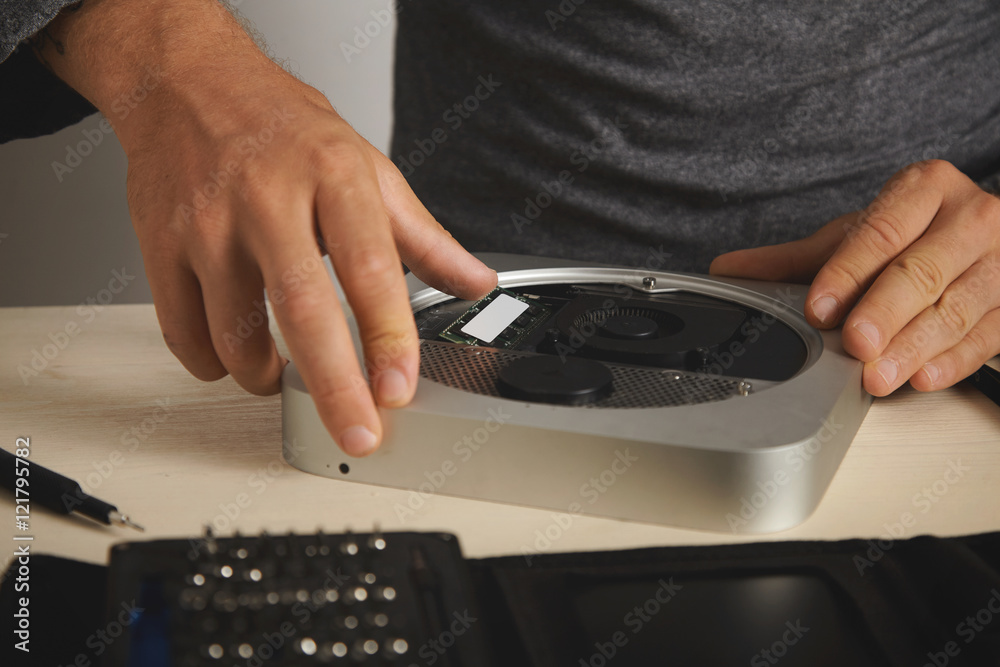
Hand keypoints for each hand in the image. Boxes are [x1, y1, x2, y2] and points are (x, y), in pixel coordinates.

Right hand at [37, 0, 496, 454]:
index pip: (370, 268)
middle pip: (302, 310)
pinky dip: (213, 364)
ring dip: (268, 377)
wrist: (188, 83)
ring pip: (235, 334)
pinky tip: (234, 354)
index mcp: (332, 176)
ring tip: (288, 376)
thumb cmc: (284, 127)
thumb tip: (478, 283)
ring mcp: (208, 223)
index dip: (388, 337)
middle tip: (359, 435)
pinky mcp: (160, 245)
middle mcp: (267, 199)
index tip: (399, 389)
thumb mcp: (368, 167)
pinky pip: (184, 334)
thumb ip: (425, 236)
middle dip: (335, 387)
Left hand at [710, 160, 999, 395]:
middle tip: (855, 342)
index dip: (846, 273)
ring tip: (879, 373)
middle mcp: (970, 218)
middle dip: (884, 312)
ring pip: (957, 307)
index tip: (817, 305)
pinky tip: (924, 375)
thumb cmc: (912, 233)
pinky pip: (988, 334)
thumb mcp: (854, 237)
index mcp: (925, 189)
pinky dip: (954, 360)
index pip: (879, 233)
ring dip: (914, 346)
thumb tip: (727, 271)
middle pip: (921, 270)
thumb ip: (795, 259)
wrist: (979, 234)